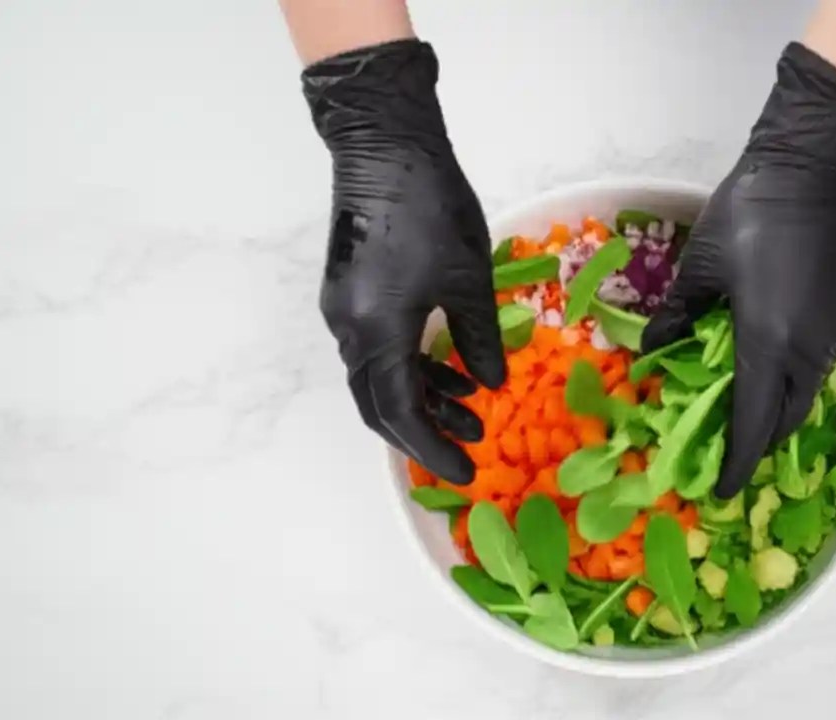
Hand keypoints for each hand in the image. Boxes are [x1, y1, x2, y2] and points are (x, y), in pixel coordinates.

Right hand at [302, 39, 503, 484]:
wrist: (383, 144)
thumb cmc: (432, 206)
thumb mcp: (469, 278)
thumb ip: (479, 338)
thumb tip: (491, 383)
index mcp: (377, 331)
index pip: (399, 413)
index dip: (431, 449)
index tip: (462, 475)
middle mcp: (349, 328)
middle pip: (379, 403)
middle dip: (424, 433)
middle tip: (468, 451)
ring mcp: (344, 309)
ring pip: (379, 376)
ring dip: (424, 398)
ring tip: (475, 412)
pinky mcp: (349, 290)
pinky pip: (377, 348)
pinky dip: (412, 367)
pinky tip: (455, 370)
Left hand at [643, 43, 835, 498]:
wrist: (814, 165)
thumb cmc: (750, 211)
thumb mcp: (699, 266)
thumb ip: (676, 317)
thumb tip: (650, 353)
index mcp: (769, 341)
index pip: (752, 419)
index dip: (735, 460)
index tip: (720, 490)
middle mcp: (812, 346)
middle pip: (788, 414)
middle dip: (761, 441)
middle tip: (734, 455)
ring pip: (811, 385)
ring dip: (783, 402)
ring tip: (754, 408)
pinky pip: (825, 351)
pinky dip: (800, 365)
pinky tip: (780, 351)